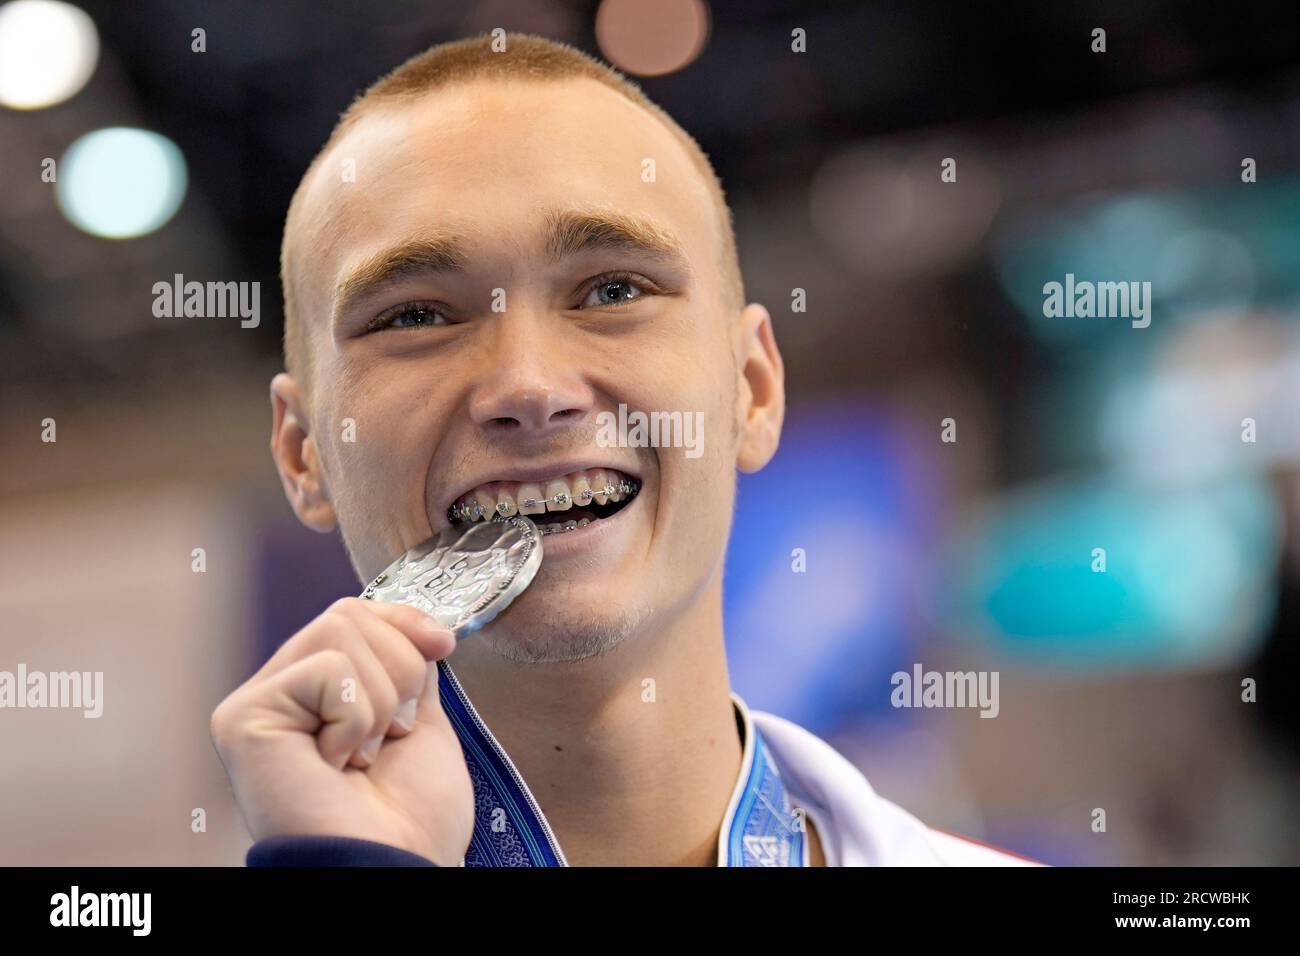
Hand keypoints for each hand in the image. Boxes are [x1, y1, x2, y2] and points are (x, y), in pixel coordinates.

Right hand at [210, 598, 473, 865]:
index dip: (403, 621)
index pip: (355, 614)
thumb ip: (408, 669)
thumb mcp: (422, 721)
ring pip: (338, 630)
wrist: (395, 865)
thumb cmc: (410, 817)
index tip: (443, 646)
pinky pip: (329, 671)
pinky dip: (356, 720)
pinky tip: (335, 764)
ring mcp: (258, 703)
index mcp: (319, 692)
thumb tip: (416, 625)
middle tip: (394, 734)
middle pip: (348, 614)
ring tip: (363, 755)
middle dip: (399, 670)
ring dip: (381, 701)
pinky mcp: (243, 718)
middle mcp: (280, 692)